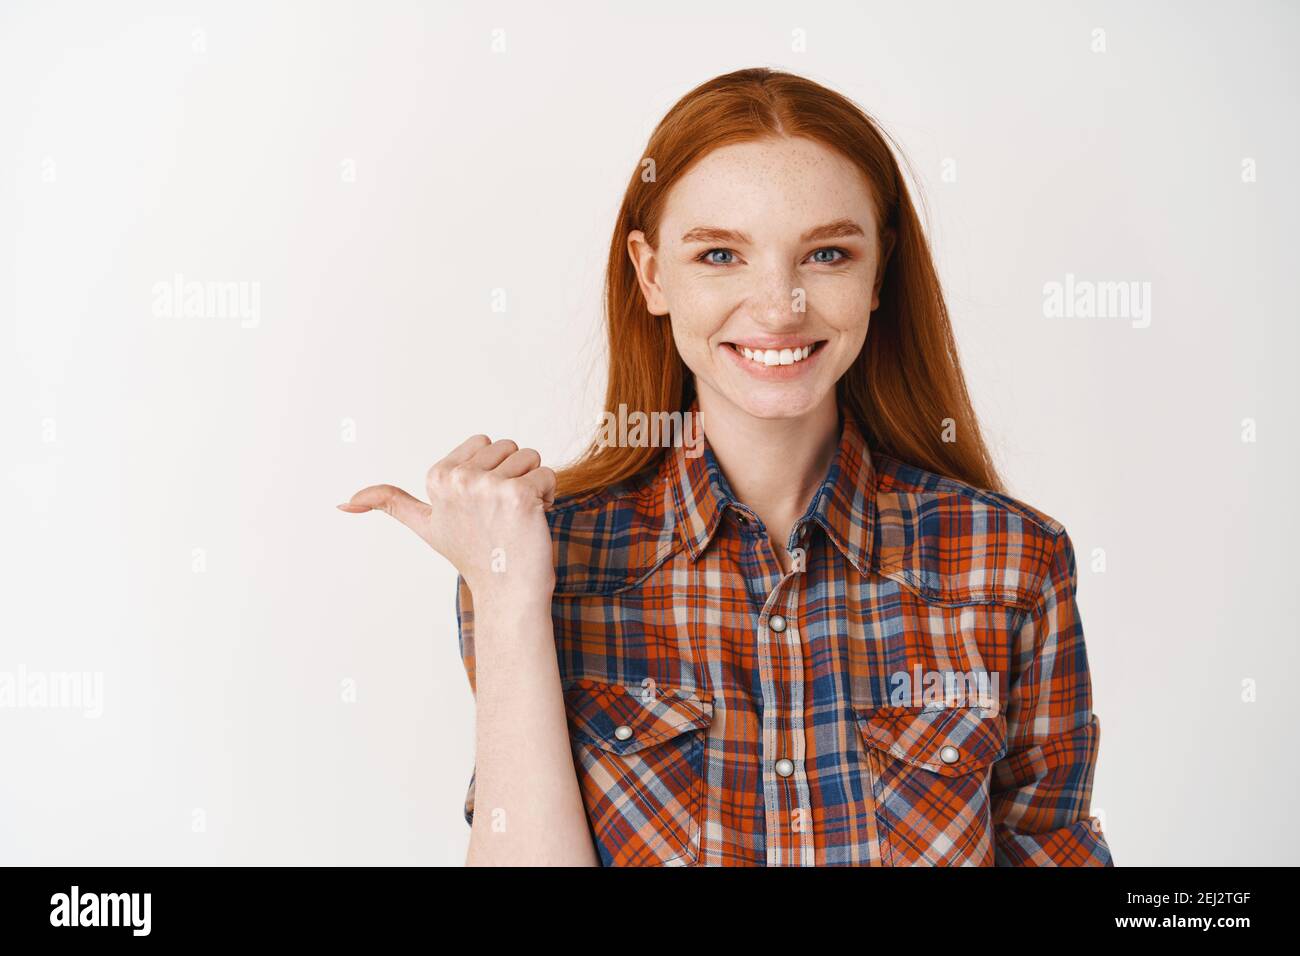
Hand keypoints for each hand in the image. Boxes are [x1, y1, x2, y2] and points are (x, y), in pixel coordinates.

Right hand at [338, 435, 556, 601]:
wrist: (506, 591)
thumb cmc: (473, 555)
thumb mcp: (426, 525)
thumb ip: (389, 503)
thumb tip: (344, 502)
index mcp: (437, 476)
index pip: (485, 443)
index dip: (491, 471)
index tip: (482, 505)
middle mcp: (458, 478)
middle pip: (509, 446)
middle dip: (514, 475)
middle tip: (502, 514)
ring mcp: (487, 486)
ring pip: (531, 457)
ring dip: (533, 485)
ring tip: (517, 517)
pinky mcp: (518, 494)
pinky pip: (546, 473)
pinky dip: (548, 496)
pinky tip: (533, 520)